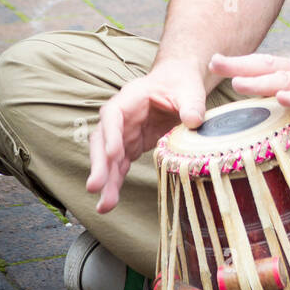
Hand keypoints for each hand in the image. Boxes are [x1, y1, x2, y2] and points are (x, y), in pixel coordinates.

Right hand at [86, 59, 207, 213]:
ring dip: (106, 180)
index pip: (113, 115)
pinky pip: (119, 166)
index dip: (110, 134)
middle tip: (96, 186)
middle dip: (99, 163)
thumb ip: (191, 105)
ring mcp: (123, 133)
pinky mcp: (130, 146)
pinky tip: (110, 201)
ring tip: (104, 205)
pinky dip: (115, 183)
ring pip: (107, 158)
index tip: (112, 154)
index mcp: (131, 97)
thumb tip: (193, 121)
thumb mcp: (189, 91)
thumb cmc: (180, 84)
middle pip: (102, 139)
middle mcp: (121, 117)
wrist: (178, 85)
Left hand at [207, 53, 289, 130]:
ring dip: (261, 81)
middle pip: (268, 65)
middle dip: (240, 65)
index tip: (213, 60)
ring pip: (286, 80)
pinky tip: (282, 98)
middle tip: (214, 63)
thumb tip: (263, 107)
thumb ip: (289, 97)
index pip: (264, 63)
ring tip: (238, 82)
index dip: (239, 62)